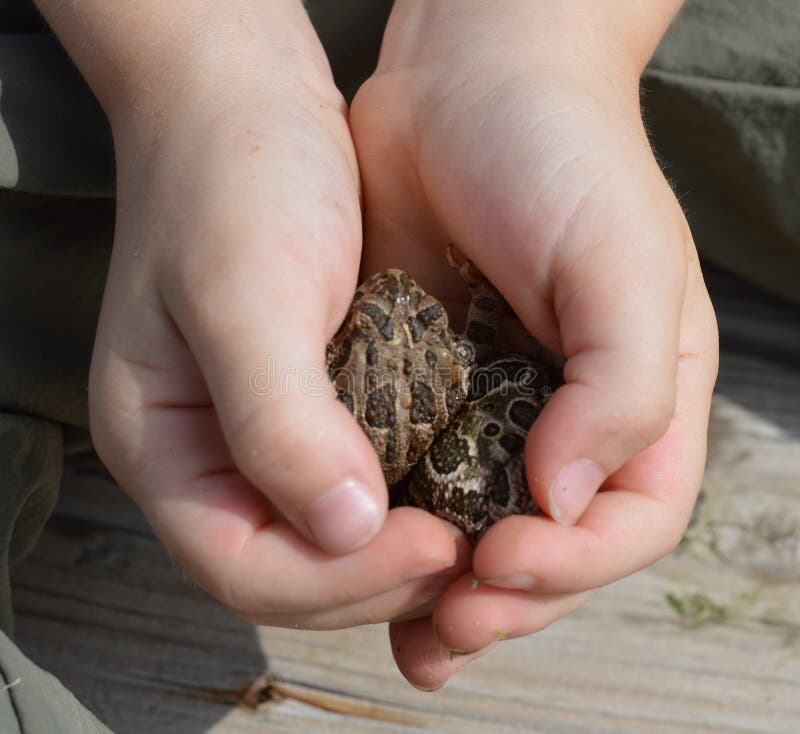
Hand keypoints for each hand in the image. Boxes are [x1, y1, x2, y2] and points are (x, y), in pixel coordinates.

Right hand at [78, 3, 468, 629]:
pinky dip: (407, 503)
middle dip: (376, 577)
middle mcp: (210, 455)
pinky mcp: (313, 404)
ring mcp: (263, 434)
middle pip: (289, 570)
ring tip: (474, 528)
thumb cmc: (232, 183)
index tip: (432, 544)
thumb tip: (346, 530)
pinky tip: (458, 484)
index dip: (338, 582)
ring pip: (329, 539)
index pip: (243, 568)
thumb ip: (279, 421)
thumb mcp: (244, 296)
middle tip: (467, 548)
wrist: (251, 104)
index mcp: (164, 445)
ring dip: (398, 552)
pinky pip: (359, 485)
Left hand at [350, 0, 716, 687]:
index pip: (628, 522)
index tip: (503, 561)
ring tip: (412, 635)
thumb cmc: (563, 159)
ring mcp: (491, 409)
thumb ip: (621, 387)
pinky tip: (365, 563)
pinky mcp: (424, 389)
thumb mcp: (624, 263)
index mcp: (639, 399)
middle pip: (552, 547)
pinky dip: (395, 530)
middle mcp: (566, 418)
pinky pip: (414, 482)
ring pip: (478, 530)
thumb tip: (567, 496)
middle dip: (505, 598)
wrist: (466, 86)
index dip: (574, 564)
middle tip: (448, 621)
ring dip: (446, 590)